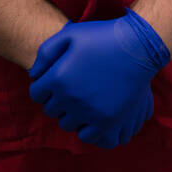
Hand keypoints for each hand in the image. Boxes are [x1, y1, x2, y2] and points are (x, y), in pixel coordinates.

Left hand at [28, 9, 169, 148]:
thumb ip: (46, 52)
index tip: (56, 81)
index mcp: (58, 78)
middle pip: (51, 111)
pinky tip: (93, 116)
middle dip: (57, 101)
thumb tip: (33, 75)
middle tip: (71, 89)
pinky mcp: (109, 122)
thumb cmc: (102, 37)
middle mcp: (71, 99)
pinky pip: (89, 137)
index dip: (44, 87)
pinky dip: (88, 129)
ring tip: (83, 102)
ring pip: (68, 125)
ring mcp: (90, 113)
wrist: (138, 46)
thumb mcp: (70, 34)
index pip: (36, 94)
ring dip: (72, 115)